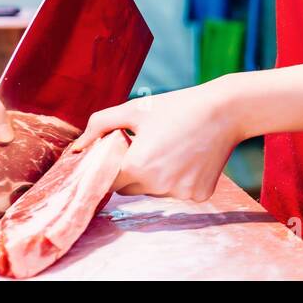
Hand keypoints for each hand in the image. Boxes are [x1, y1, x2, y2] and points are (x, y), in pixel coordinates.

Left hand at [70, 81, 241, 202]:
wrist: (226, 110)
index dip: (112, 165)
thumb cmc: (178, 106)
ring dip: (157, 177)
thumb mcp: (136, 108)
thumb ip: (100, 125)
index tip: (122, 152)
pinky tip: (190, 158)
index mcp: (136, 166)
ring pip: (155, 191)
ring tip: (173, 149)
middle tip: (151, 145)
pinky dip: (180, 180)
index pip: (108, 180)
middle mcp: (156, 186)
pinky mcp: (198, 196)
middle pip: (131, 188)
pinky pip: (178, 192)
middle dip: (134, 171)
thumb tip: (76, 147)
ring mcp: (179, 193)